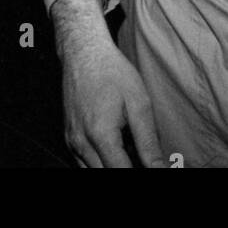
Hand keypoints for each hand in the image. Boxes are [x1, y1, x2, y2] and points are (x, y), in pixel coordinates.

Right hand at [52, 0, 164, 168]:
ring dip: (112, 167)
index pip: (121, 174)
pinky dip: (101, 163)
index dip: (141, 174)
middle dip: (125, 169)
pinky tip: (115, 149)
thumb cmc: (112, 71)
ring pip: (92, 172)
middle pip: (106, 175)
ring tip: (129, 151)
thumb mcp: (139, 103)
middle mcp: (81, 142)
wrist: (84, 51)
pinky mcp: (69, 137)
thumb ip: (148, 142)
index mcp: (100, 135)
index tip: (153, 168)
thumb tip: (159, 169)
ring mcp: (72, 141)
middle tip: (142, 157)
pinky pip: (83, 163)